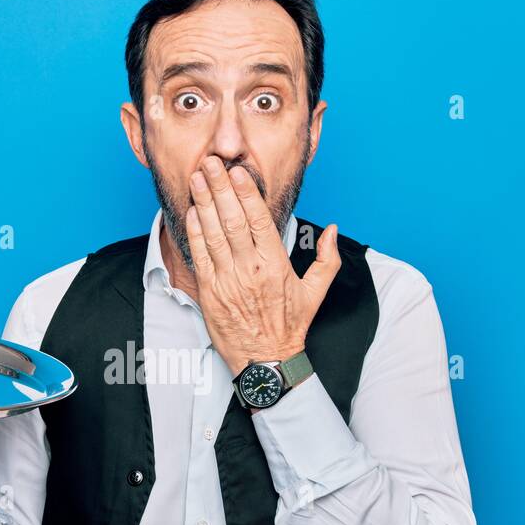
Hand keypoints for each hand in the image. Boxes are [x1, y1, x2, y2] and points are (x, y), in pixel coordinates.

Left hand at [185, 155, 340, 375]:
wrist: (265, 361)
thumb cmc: (290, 327)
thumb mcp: (315, 293)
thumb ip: (326, 259)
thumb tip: (332, 230)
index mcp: (275, 264)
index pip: (258, 220)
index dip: (246, 193)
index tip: (237, 172)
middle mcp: (249, 269)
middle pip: (231, 219)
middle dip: (219, 188)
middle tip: (210, 163)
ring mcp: (227, 280)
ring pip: (212, 233)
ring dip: (202, 203)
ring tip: (197, 178)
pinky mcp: (210, 292)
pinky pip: (200, 256)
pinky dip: (194, 232)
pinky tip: (191, 212)